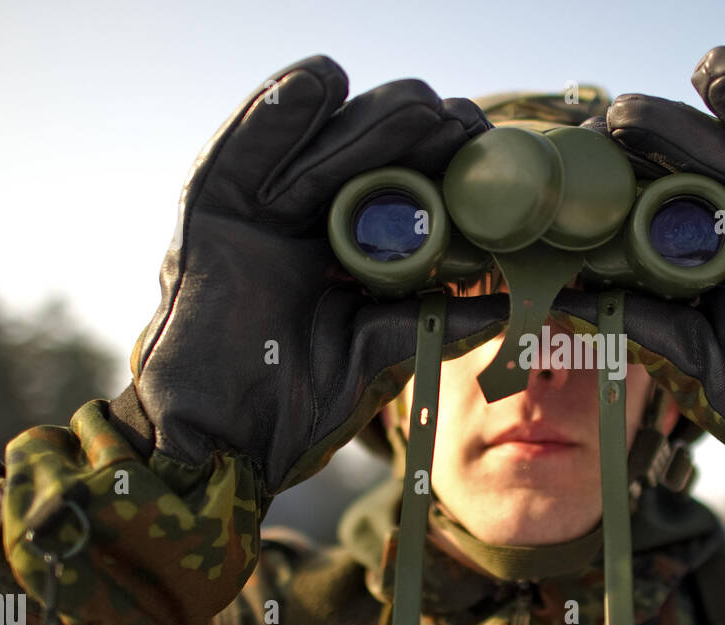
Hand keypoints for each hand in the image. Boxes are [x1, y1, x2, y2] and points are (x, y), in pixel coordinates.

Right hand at [112, 56, 505, 493]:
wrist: (227, 443)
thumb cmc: (298, 406)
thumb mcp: (381, 353)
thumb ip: (436, 323)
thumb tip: (513, 308)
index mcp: (349, 248)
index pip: (399, 187)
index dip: (442, 163)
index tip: (489, 151)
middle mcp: (306, 220)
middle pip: (362, 155)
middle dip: (414, 134)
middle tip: (464, 126)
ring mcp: (260, 213)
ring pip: (316, 146)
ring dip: (367, 121)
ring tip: (420, 104)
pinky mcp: (212, 213)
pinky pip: (240, 150)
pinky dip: (273, 113)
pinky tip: (317, 82)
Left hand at [559, 46, 724, 484]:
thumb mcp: (700, 348)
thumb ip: (647, 316)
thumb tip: (572, 294)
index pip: (680, 197)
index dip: (637, 170)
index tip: (585, 151)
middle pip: (714, 163)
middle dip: (666, 135)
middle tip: (613, 115)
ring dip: (724, 106)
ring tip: (687, 70)